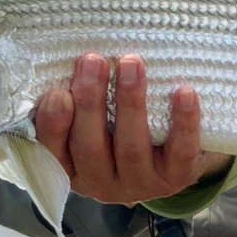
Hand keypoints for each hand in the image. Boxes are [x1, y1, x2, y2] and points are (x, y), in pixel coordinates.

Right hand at [34, 53, 232, 204]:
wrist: (175, 159)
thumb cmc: (122, 128)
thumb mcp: (95, 121)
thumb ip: (79, 97)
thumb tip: (71, 51)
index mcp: (73, 167)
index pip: (52, 153)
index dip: (53, 125)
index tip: (57, 92)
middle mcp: (102, 182)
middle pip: (90, 149)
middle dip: (91, 103)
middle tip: (93, 61)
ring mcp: (141, 184)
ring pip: (131, 149)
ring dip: (130, 103)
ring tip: (131, 63)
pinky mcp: (176, 178)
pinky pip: (180, 152)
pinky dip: (183, 122)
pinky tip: (184, 92)